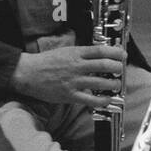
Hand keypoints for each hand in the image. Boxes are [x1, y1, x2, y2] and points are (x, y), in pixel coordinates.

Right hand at [11, 46, 127, 108]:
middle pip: (104, 65)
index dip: (116, 52)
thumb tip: (100, 54)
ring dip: (113, 84)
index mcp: (76, 53)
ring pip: (100, 82)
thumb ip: (82, 53)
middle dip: (118, 68)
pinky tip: (107, 99)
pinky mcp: (69, 95)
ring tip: (117, 84)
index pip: (101, 51)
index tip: (123, 55)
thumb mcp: (65, 51)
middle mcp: (76, 66)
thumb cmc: (46, 61)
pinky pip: (90, 100)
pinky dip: (102, 100)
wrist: (27, 73)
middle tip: (121, 70)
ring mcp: (73, 81)